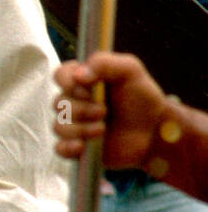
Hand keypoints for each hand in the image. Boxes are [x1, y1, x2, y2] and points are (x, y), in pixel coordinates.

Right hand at [54, 52, 167, 168]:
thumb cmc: (142, 98)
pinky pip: (60, 148)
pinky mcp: (78, 147)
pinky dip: (69, 147)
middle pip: (58, 103)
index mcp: (83, 81)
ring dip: (81, 128)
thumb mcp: (130, 70)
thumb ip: (104, 63)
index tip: (85, 86)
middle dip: (81, 109)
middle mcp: (75, 102)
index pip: (60, 75)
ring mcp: (75, 125)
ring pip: (59, 126)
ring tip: (103, 129)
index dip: (67, 81)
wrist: (154, 130)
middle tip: (104, 111)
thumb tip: (78, 75)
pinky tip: (83, 146)